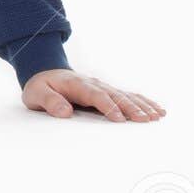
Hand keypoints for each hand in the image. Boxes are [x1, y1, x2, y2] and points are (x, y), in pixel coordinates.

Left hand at [22, 68, 165, 122]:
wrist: (45, 73)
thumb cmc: (41, 87)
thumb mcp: (36, 94)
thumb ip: (50, 101)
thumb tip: (64, 112)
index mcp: (76, 84)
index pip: (95, 95)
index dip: (107, 106)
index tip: (118, 119)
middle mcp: (93, 84)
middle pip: (115, 95)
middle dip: (130, 107)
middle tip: (145, 119)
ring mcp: (102, 87)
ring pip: (125, 96)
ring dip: (141, 105)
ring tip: (157, 115)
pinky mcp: (108, 93)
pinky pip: (127, 96)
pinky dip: (142, 102)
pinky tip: (156, 110)